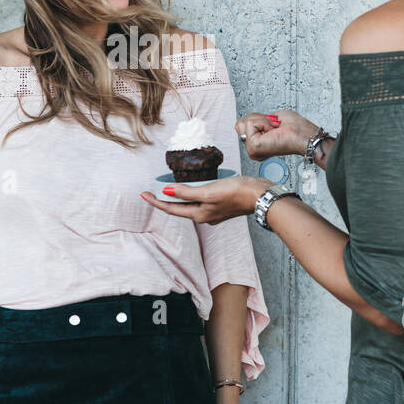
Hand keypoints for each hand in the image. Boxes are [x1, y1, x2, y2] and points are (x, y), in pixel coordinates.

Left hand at [140, 175, 269, 224]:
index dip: (155, 201)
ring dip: (177, 198)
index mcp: (199, 214)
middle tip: (150, 191)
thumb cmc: (237, 193)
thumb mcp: (209, 191)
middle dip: (163, 200)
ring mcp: (213, 212)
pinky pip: (199, 200)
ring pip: (189, 205)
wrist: (260, 196)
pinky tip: (191, 188)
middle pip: (178, 208)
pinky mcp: (220, 205)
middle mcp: (204, 216)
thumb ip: (187, 193)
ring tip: (166, 189)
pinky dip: (190, 194)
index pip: (170, 208)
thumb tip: (166, 192)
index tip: (142, 194)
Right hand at [236, 109, 316, 161]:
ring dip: (261, 120)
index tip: (273, 126)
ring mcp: (252, 149)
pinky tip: (272, 131)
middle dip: (257, 119)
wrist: (304, 135)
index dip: (258, 119)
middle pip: (240, 124)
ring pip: (243, 124)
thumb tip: (249, 120)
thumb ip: (258, 120)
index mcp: (257, 144)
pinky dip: (263, 122)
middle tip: (273, 126)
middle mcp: (253, 148)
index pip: (243, 125)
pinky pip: (250, 125)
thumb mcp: (272, 119)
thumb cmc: (296, 129)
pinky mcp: (254, 147)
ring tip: (273, 129)